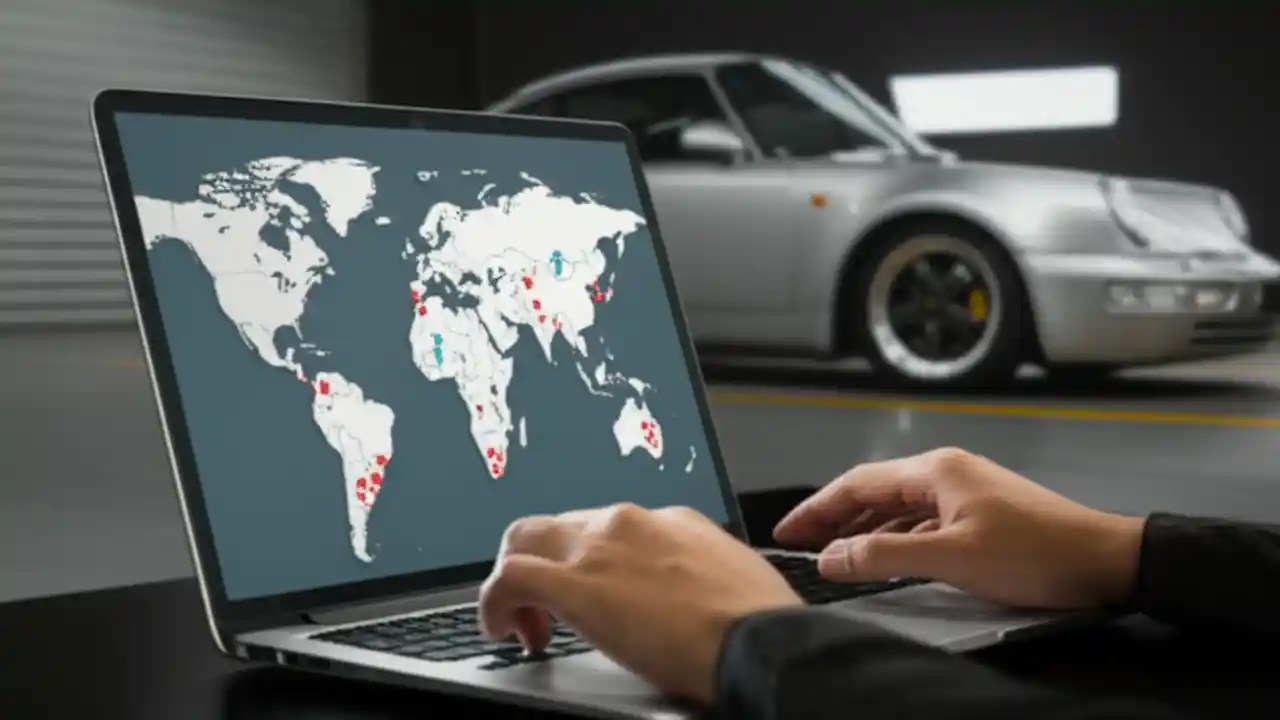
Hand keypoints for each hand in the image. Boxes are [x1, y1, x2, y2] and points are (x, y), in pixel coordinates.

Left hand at [479, 503, 801, 703]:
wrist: (761, 640)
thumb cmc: (760, 622)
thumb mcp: (734, 579)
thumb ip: (700, 576)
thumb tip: (694, 598)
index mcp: (670, 522)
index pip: (608, 528)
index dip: (591, 564)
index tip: (597, 596)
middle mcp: (628, 523)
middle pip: (558, 526)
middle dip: (546, 564)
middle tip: (549, 610)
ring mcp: (599, 549)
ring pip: (524, 539)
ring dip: (516, 581)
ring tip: (526, 624)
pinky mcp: (576, 585)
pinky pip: (509, 579)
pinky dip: (494, 603)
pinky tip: (503, 630)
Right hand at [773, 447, 1144, 608]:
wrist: (1105, 560)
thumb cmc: (1034, 553)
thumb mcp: (952, 558)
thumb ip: (884, 556)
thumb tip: (831, 557)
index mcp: (935, 471)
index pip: (858, 484)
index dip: (817, 509)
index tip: (786, 532)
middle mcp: (946, 472)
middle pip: (874, 492)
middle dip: (834, 518)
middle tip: (799, 544)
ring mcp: (965, 491)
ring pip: (897, 508)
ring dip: (863, 530)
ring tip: (831, 555)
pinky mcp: (979, 513)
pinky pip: (920, 521)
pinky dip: (893, 538)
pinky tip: (883, 559)